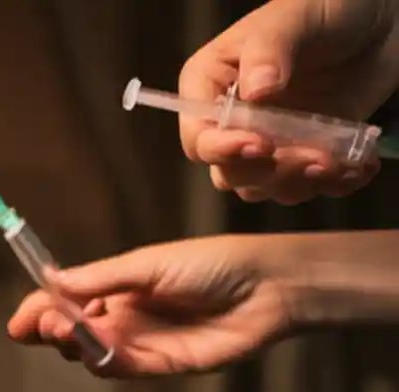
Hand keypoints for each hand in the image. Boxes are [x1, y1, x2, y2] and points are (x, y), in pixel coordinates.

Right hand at [7, 236, 297, 376]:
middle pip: (74, 333)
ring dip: (76, 345)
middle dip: (52, 330)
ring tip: (67, 330)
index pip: (67, 303)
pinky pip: (127, 369)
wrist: (268, 285)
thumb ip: (101, 279)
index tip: (19, 321)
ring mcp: (144, 343)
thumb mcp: (148, 264)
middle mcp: (125, 318)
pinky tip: (96, 350)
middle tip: (45, 324)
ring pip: (94, 354)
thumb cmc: (213, 263)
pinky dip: (106, 361)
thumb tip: (52, 282)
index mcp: (117, 289)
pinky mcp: (166, 365)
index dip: (40, 312)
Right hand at [180, 0, 398, 203]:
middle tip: (313, 157)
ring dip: (299, 184)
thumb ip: (270, 50)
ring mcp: (268, 141)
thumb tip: (256, 90)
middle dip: (267, 172)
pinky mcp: (304, 154)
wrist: (379, 22)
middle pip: (227, 172)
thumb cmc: (325, 8)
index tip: (262, 145)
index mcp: (211, 85)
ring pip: (263, 188)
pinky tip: (359, 166)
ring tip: (338, 163)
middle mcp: (232, 121)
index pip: (198, 135)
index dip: (222, 148)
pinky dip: (333, 185)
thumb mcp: (294, 18)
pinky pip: (306, 187)